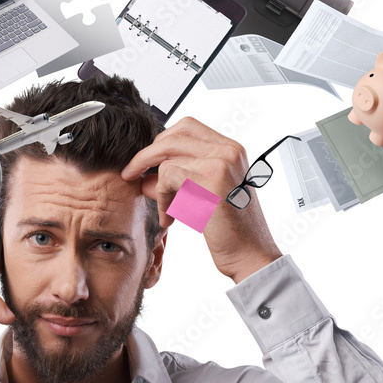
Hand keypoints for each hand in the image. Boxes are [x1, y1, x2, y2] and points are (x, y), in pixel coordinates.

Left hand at [120, 117, 281, 282]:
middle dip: (147, 155)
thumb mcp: (201, 199)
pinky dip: (162, 199)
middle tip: (132, 175)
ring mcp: (222, 160)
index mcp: (231, 150)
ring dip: (157, 187)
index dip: (162, 142)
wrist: (251, 255)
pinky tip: (170, 218)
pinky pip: (168, 176)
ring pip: (168, 157)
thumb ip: (177, 183)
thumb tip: (143, 177)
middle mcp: (229, 150)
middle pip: (174, 134)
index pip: (187, 127)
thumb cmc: (230, 231)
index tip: (145, 161)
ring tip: (166, 211)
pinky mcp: (212, 177)